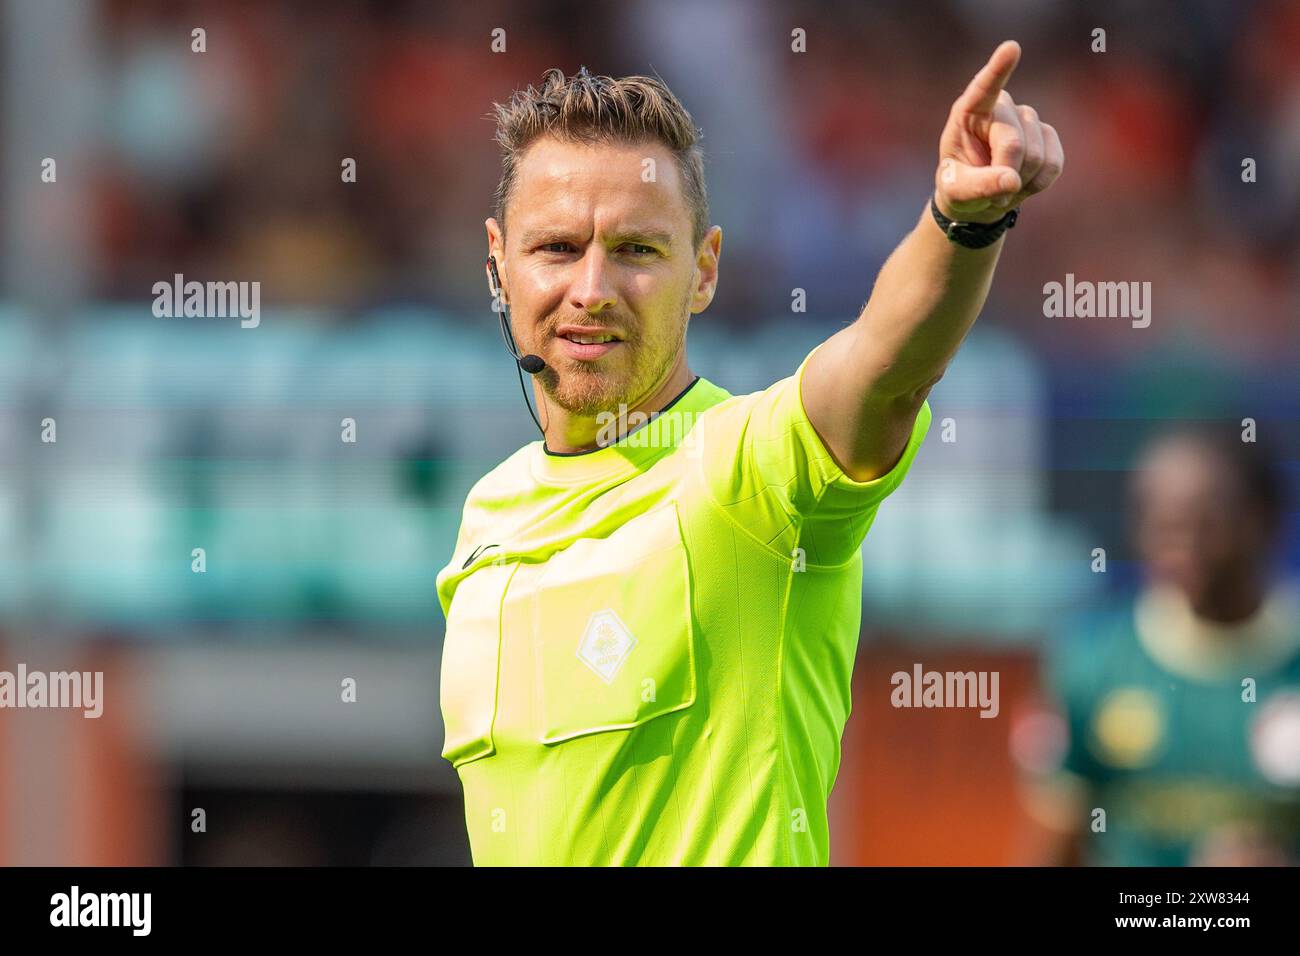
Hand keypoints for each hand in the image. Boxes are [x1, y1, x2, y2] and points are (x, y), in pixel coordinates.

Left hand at [934, 41, 1063, 222]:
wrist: (981, 198)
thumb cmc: (960, 188)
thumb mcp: (957, 192)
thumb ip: (980, 186)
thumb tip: (1012, 181)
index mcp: (969, 112)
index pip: (984, 88)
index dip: (999, 69)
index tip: (1011, 48)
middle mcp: (1001, 108)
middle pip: (1013, 143)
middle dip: (1005, 173)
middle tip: (992, 195)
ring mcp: (1027, 119)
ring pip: (1037, 155)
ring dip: (1021, 181)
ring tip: (1003, 187)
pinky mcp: (1047, 136)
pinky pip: (1054, 164)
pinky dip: (1038, 183)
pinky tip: (1023, 184)